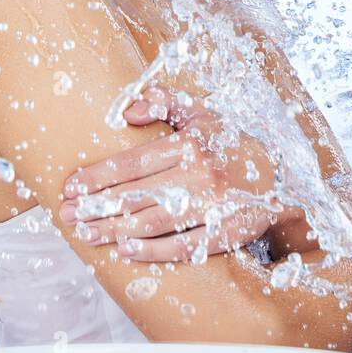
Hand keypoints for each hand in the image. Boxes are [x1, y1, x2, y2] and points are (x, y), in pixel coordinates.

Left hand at [57, 84, 285, 261]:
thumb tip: (127, 111)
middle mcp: (200, 174)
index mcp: (190, 144)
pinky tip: (125, 249)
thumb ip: (165, 102)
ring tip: (86, 233)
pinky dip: (152, 250)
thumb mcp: (203, 113)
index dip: (97, 176)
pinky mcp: (227, 232)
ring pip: (153, 221)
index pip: (132, 163)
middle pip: (135, 195)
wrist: (283, 176)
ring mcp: (214, 206)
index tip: (71, 187)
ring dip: (114, 229)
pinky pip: (183, 246)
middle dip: (96, 206)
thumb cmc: (232, 142)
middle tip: (68, 215)